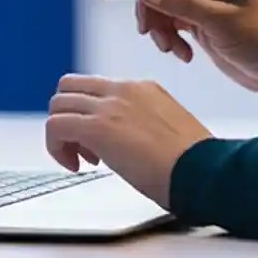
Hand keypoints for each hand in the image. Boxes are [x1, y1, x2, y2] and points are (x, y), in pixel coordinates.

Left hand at [46, 74, 211, 209]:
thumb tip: (127, 140)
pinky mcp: (97, 128)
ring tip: (81, 158)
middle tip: (83, 146)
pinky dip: (56, 148)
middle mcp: (123, 90)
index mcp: (142, 88)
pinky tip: (75, 166)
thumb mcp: (167, 127)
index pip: (97, 87)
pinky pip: (55, 127)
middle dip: (68, 116)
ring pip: (58, 104)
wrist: (202, 170)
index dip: (89, 113)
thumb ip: (142, 123)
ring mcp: (108, 106)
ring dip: (62, 133)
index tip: (99, 141)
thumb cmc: (193, 161)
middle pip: (70, 87)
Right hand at [119, 0, 257, 99]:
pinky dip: (169, 37)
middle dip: (151, 8)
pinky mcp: (195, 14)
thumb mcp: (221, 22)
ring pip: (158, 2)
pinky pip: (167, 19)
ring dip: (159, 27)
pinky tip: (184, 54)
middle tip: (149, 33)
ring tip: (172, 49)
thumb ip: (183, 4)